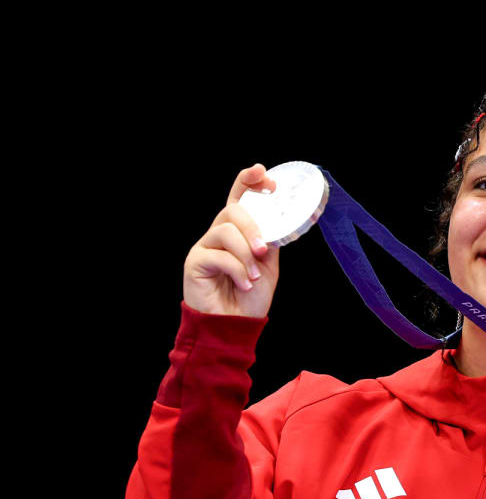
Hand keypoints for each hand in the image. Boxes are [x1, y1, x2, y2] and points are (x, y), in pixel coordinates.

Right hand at [183, 164, 281, 317]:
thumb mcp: (268, 264)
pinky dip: (237, 270)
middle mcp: (218, 234)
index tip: (263, 173)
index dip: (248, 181)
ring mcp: (204, 246)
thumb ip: (269, 240)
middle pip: (232, 210)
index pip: (238, 198)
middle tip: (263, 249)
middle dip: (253, 226)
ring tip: (254, 274)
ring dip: (246, 253)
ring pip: (226, 230)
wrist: (236, 325)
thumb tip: (278, 221)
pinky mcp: (194, 262)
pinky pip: (218, 254)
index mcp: (237, 231)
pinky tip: (243, 283)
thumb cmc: (250, 297)